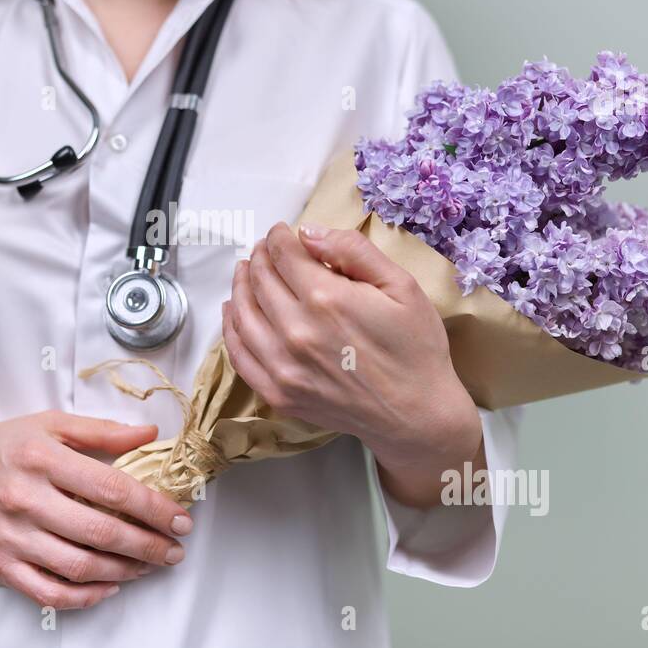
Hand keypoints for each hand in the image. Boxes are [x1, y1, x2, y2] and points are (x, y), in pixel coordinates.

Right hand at [0, 412, 191, 608]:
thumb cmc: (0, 447)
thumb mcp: (48, 424)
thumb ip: (100, 431)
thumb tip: (149, 434)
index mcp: (42, 458)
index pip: (112, 488)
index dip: (154, 508)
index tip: (180, 518)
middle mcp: (25, 498)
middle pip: (100, 532)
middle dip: (148, 545)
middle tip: (174, 550)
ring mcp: (11, 536)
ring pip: (79, 566)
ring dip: (124, 571)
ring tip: (148, 566)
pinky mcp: (0, 565)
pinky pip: (49, 592)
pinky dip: (85, 597)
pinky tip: (109, 586)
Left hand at [221, 222, 482, 506]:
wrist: (416, 415)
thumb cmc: (415, 347)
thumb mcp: (401, 285)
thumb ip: (353, 251)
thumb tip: (308, 232)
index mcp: (326, 299)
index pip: (284, 255)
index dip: (279, 237)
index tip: (282, 232)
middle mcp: (296, 332)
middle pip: (260, 280)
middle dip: (260, 257)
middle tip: (265, 250)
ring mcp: (282, 367)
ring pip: (242, 314)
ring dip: (241, 286)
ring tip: (246, 272)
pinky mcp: (278, 394)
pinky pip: (239, 355)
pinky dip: (231, 328)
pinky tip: (235, 311)